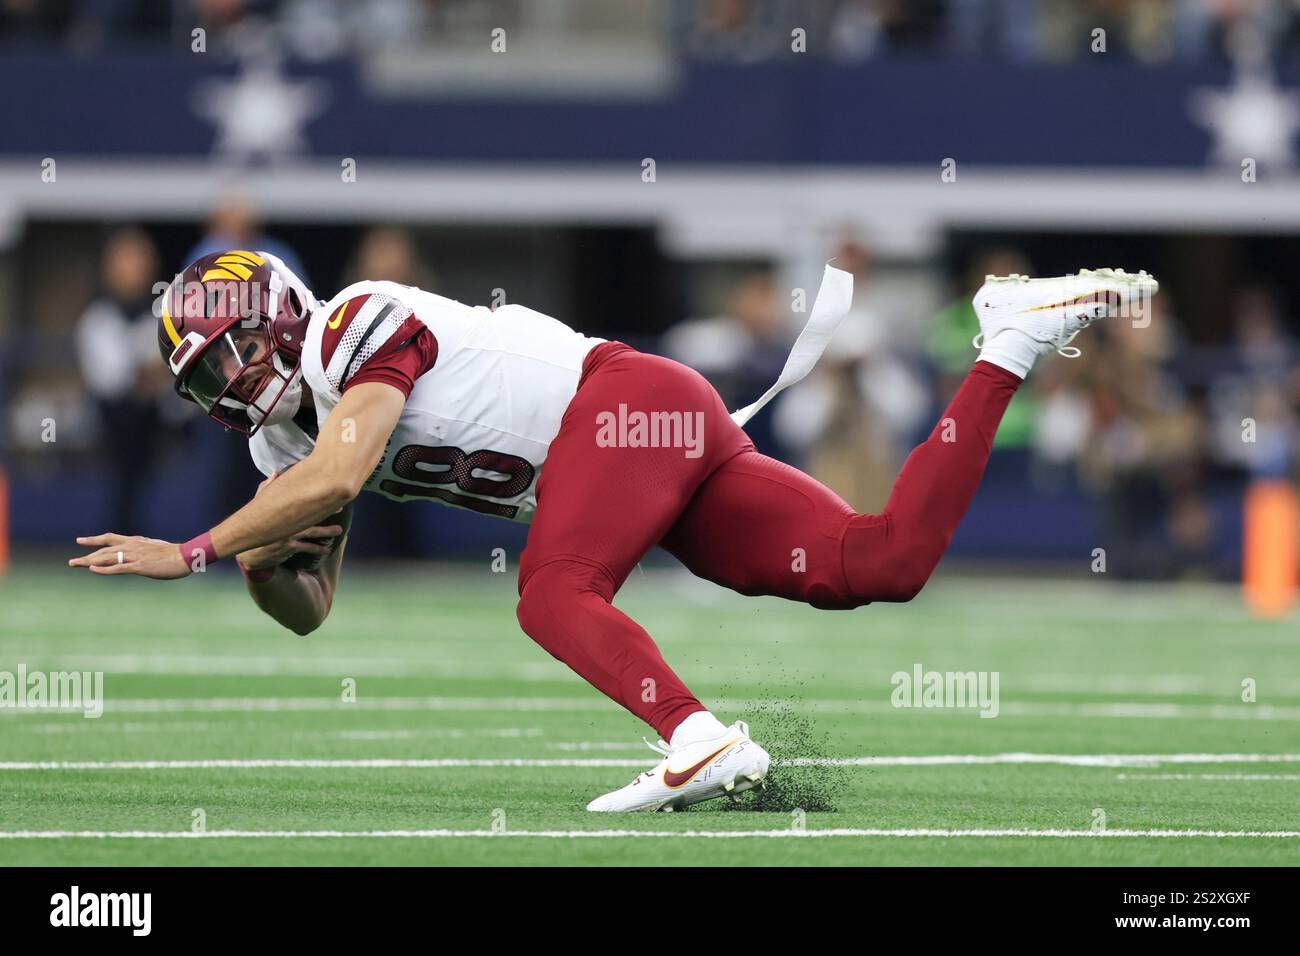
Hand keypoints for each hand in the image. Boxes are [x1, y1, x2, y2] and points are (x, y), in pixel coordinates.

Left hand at [68, 533, 191, 578]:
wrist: (185, 556)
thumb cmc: (174, 553)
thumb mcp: (156, 547)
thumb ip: (144, 549)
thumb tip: (140, 551)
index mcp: (135, 541)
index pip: (110, 538)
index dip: (94, 540)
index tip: (80, 540)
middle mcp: (131, 546)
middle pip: (103, 550)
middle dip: (86, 556)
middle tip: (72, 562)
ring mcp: (134, 556)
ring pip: (106, 558)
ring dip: (89, 562)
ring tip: (75, 564)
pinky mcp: (139, 566)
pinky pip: (117, 567)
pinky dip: (103, 569)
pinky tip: (92, 570)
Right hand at [232, 470, 342, 571]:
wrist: (249, 550)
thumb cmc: (255, 525)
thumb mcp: (258, 504)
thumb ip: (267, 488)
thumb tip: (276, 472)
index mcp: (280, 510)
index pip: (300, 499)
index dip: (316, 496)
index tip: (330, 492)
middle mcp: (285, 522)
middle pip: (309, 515)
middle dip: (326, 511)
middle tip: (340, 508)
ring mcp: (286, 535)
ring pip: (311, 533)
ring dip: (326, 532)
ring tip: (339, 530)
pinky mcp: (287, 548)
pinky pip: (306, 547)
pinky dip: (316, 549)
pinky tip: (326, 550)